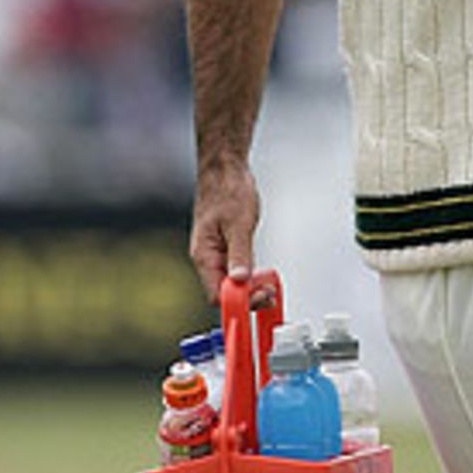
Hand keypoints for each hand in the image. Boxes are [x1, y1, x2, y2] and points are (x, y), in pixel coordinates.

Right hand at [189, 159, 260, 302]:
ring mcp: (216, 254)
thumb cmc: (227, 190)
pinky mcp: (225, 249)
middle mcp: (207, 258)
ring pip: (231, 284)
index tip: (258, 300)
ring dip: (250, 289)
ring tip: (268, 287)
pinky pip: (236, 272)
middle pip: (224, 293)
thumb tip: (240, 280)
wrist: (225, 170)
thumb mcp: (239, 224)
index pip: (216, 294)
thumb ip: (240, 254)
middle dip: (247, 297)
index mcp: (204, 255)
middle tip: (268, 294)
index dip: (238, 302)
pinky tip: (262, 277)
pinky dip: (249, 278)